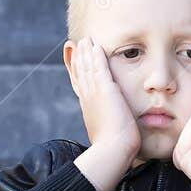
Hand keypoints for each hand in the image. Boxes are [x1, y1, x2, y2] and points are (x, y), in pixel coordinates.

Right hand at [67, 35, 139, 162]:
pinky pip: (99, 67)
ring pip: (87, 67)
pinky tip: (96, 45)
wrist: (112, 151)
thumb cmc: (114, 147)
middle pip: (80, 73)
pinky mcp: (105, 90)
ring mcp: (94, 93)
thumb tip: (111, 128)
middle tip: (76, 44)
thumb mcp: (108, 132)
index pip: (80, 84)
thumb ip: (109, 124)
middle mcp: (87, 98)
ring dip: (86, 52)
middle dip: (78, 58)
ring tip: (85, 40)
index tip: (75, 61)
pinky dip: (96, 56)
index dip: (77, 71)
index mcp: (88, 107)